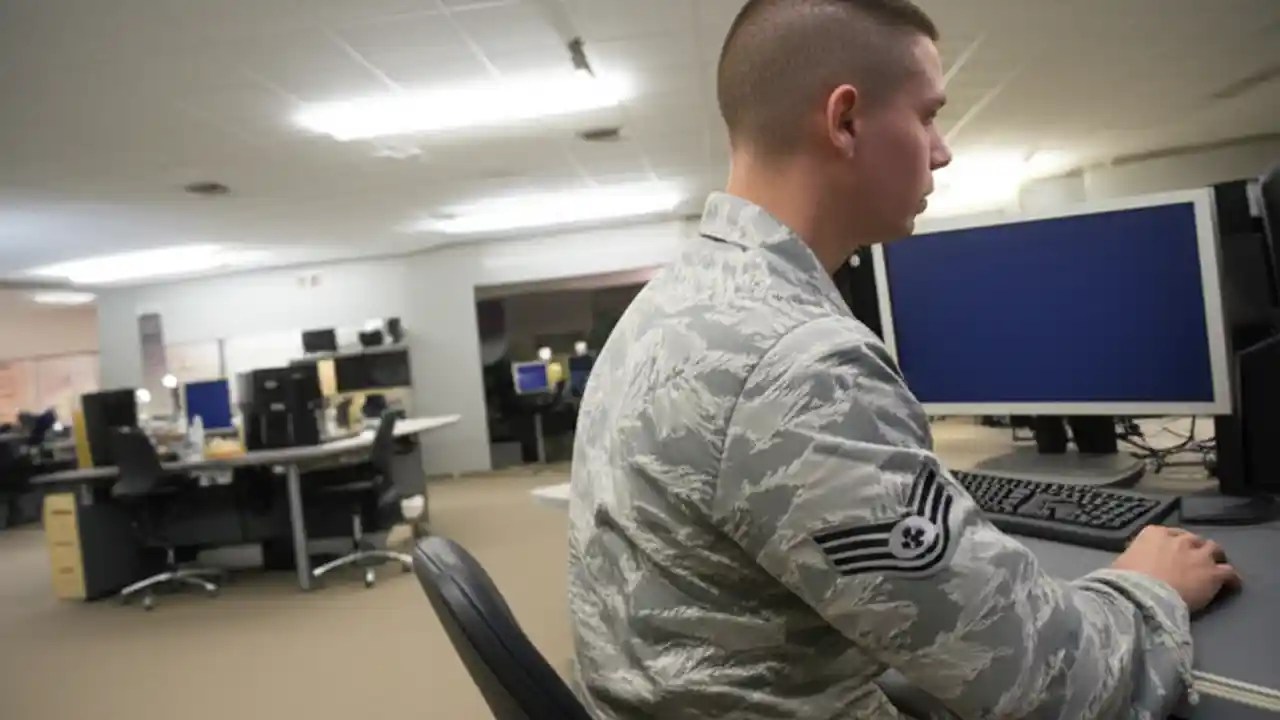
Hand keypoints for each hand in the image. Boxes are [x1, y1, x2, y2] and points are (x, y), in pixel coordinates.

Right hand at [1111, 526, 1241, 610]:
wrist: (1143, 596)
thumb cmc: (1125, 580)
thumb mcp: (1121, 563)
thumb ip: (1131, 559)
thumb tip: (1128, 566)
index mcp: (1154, 534)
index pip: (1168, 532)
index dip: (1172, 542)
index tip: (1172, 550)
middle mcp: (1179, 540)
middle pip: (1193, 539)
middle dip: (1195, 547)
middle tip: (1194, 559)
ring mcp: (1198, 555)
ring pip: (1214, 549)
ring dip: (1214, 557)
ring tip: (1215, 566)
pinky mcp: (1213, 573)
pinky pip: (1229, 572)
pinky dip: (1231, 578)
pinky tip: (1231, 584)